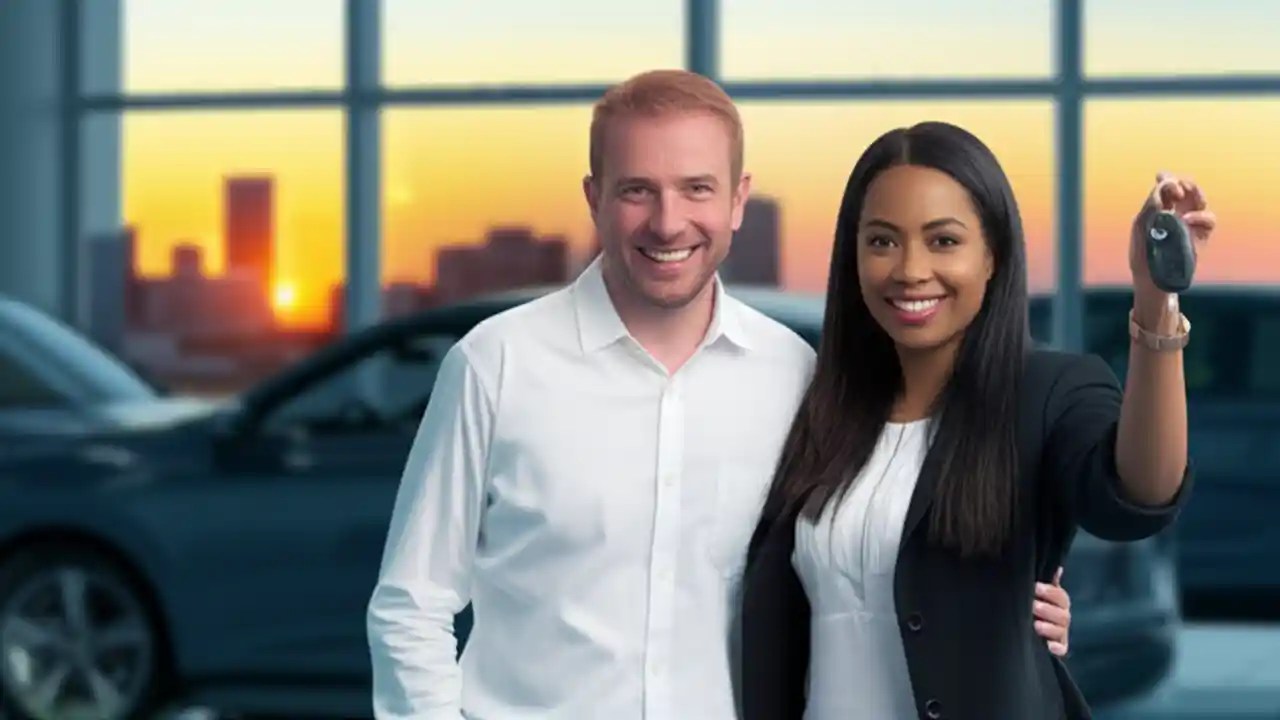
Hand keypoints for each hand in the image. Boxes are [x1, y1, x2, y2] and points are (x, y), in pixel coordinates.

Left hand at [1033, 567, 1070, 656]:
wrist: (1021, 626)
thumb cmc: (1030, 603)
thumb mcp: (1036, 591)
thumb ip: (1046, 580)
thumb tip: (1057, 568)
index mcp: (1059, 602)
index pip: (1060, 596)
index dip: (1049, 592)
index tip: (1035, 588)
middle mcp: (1062, 617)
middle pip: (1063, 614)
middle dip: (1047, 609)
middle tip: (1033, 606)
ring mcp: (1061, 634)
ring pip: (1061, 631)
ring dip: (1049, 627)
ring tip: (1035, 625)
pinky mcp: (1058, 648)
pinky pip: (1062, 649)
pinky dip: (1056, 648)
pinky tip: (1049, 646)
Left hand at [1129, 172, 1216, 307]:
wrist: (1152, 278)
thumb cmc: (1143, 254)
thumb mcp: (1140, 226)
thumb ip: (1150, 206)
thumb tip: (1162, 191)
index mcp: (1160, 210)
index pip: (1167, 188)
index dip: (1167, 179)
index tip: (1160, 176)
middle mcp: (1177, 213)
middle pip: (1187, 189)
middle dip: (1181, 183)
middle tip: (1174, 188)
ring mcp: (1190, 223)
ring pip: (1200, 199)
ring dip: (1193, 192)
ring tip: (1181, 195)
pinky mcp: (1201, 235)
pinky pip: (1209, 218)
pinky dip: (1200, 215)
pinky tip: (1186, 219)